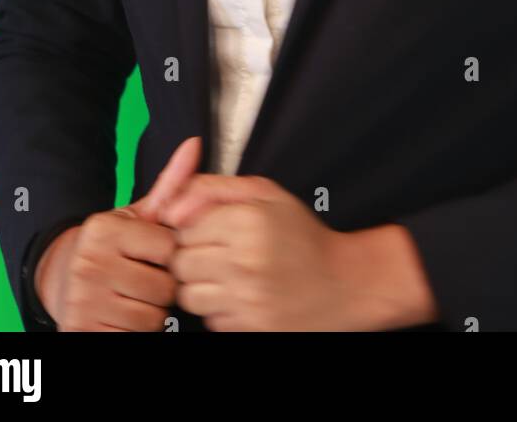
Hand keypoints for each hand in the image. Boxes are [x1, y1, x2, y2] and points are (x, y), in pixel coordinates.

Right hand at [34, 136, 202, 330]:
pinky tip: (121, 315)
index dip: (168, 255)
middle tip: (142, 277)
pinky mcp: (82, 331)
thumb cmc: (110, 248)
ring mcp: (83, 301)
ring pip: (153, 318)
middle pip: (164, 288)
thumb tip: (194, 144)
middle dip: (161, 287)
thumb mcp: (135, 215)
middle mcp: (89, 264)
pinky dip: (135, 331)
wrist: (62, 281)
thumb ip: (168, 185)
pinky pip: (135, 337)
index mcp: (104, 231)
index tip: (151, 253)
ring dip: (150, 312)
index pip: (169, 250)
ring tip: (132, 297)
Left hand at [156, 173, 439, 331]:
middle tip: (212, 253)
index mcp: (249, 221)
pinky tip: (238, 295)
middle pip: (180, 262)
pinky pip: (209, 319)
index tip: (205, 229)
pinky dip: (218, 309)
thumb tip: (173, 206)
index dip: (191, 227)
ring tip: (222, 275)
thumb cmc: (304, 236)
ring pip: (188, 295)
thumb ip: (215, 188)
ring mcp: (246, 299)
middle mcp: (245, 261)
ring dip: (199, 285)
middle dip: (190, 256)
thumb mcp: (267, 194)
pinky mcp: (249, 328)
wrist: (344, 283)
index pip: (184, 225)